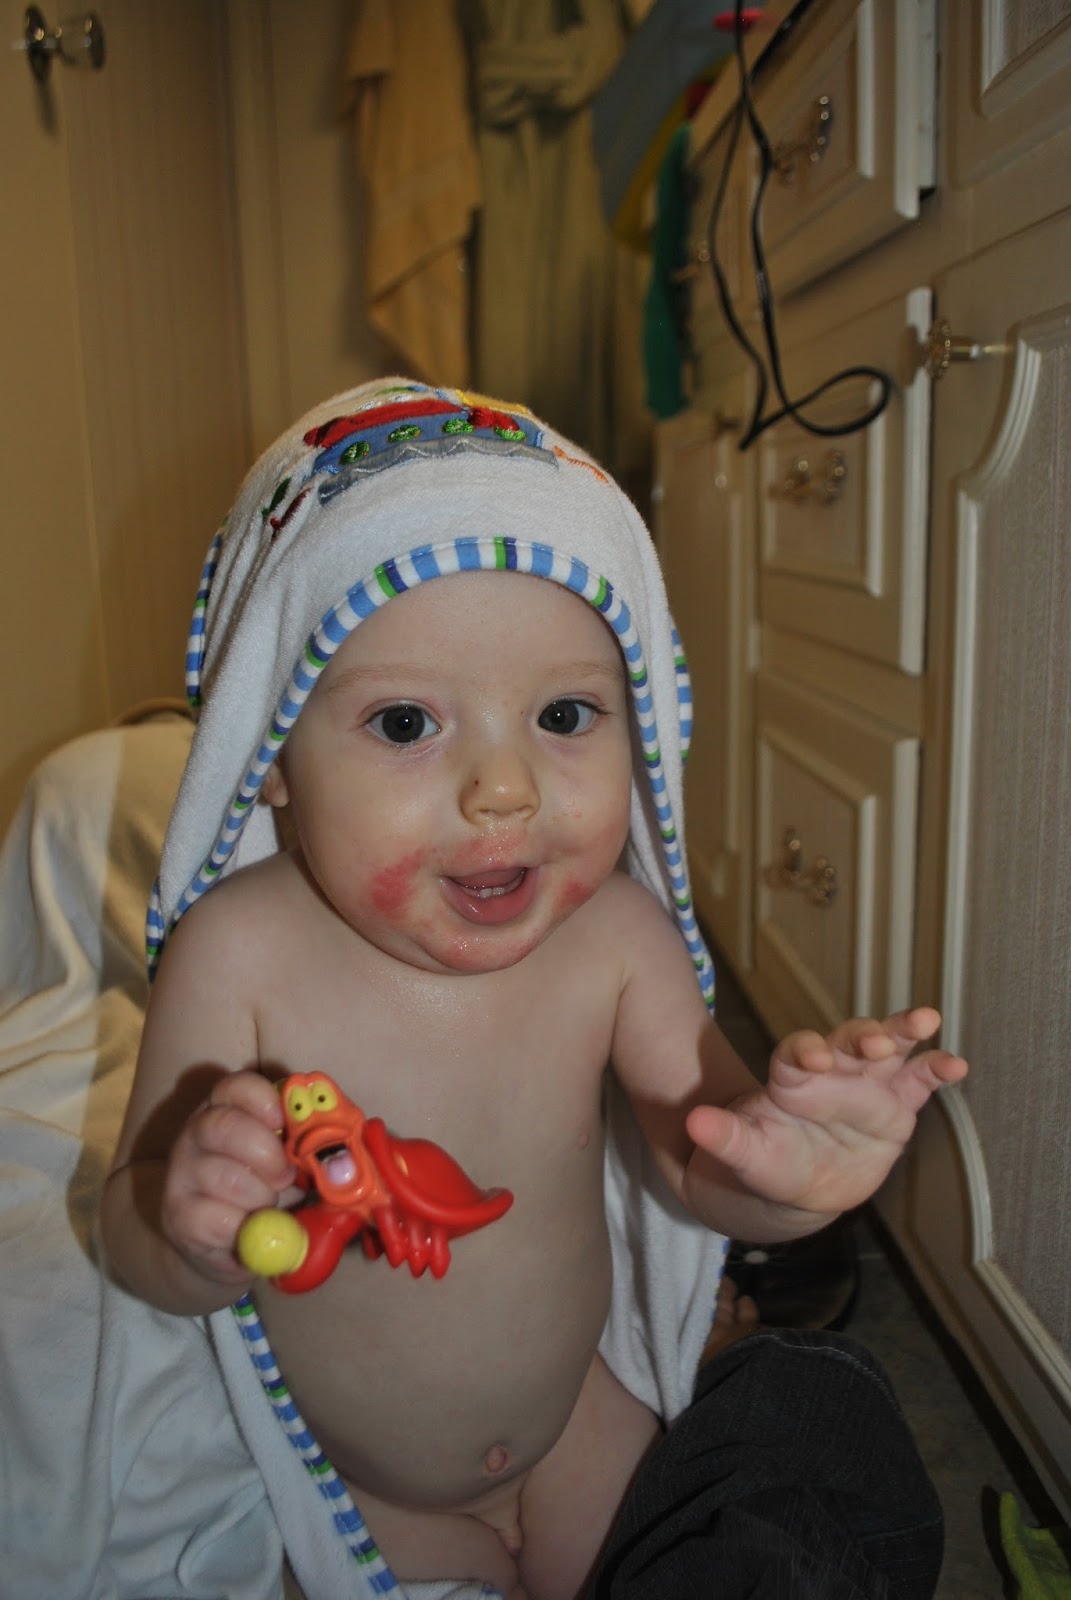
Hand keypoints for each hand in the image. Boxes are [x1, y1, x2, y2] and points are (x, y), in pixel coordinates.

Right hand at [161, 1071, 294, 1285]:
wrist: (228, 1243)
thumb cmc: (270, 1189)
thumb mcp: (294, 1164)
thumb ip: (315, 1155)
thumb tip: (346, 1167)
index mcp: (229, 1107)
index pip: (235, 1086)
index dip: (263, 1099)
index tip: (284, 1122)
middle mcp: (197, 1132)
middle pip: (222, 1126)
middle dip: (266, 1153)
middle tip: (287, 1178)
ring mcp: (183, 1173)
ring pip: (222, 1176)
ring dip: (260, 1197)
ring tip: (270, 1206)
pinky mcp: (179, 1216)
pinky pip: (214, 1219)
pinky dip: (244, 1229)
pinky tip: (249, 1230)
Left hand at [685, 1007, 966, 1221]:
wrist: (797, 1184)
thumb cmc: (767, 1159)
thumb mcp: (743, 1153)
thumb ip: (723, 1137)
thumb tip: (695, 1124)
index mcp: (791, 1077)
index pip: (796, 1054)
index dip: (804, 1050)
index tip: (812, 1058)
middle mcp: (831, 1071)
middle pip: (846, 1040)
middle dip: (860, 1035)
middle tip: (873, 1039)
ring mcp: (866, 1084)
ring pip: (887, 1048)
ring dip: (903, 1032)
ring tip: (925, 1019)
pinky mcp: (897, 1105)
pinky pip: (919, 1082)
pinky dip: (937, 1070)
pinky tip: (956, 1065)